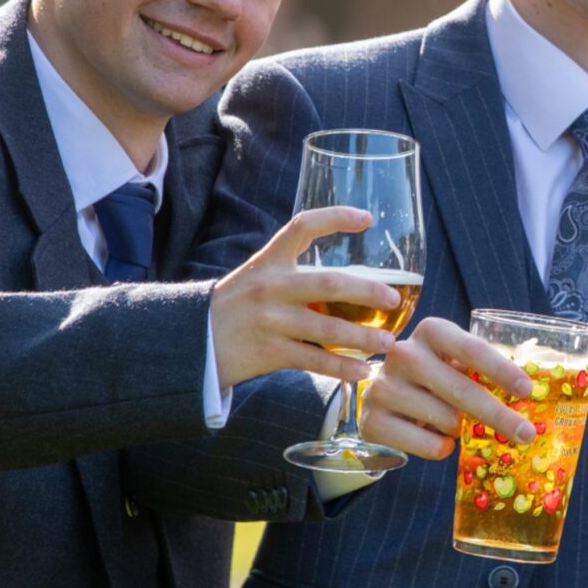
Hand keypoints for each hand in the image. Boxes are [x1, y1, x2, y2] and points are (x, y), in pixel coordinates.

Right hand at [209, 207, 403, 389]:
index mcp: (268, 261)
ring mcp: (270, 321)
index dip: (335, 218)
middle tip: (394, 298)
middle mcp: (270, 287)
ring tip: (388, 341)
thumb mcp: (258, 276)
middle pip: (328, 283)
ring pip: (327, 327)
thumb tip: (351, 279)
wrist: (194, 341)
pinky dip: (343, 367)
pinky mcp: (270, 352)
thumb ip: (295, 273)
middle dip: (366, 290)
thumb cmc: (238, 306)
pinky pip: (315, 360)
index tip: (367, 219)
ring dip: (363, 336)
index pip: (302, 227)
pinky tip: (364, 370)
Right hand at [358, 316, 537, 460]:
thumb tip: (526, 395)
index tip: (527, 389)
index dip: (501, 369)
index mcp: (432, 331)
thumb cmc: (433, 375)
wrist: (383, 396)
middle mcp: (404, 353)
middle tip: (526, 434)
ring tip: (452, 422)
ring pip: (447, 420)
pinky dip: (442, 448)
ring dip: (459, 429)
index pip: (471, 349)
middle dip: (499, 415)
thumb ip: (480, 370)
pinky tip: (438, 439)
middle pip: (462, 390)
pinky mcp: (372, 420)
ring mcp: (384, 386)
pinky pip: (428, 444)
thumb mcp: (454, 361)